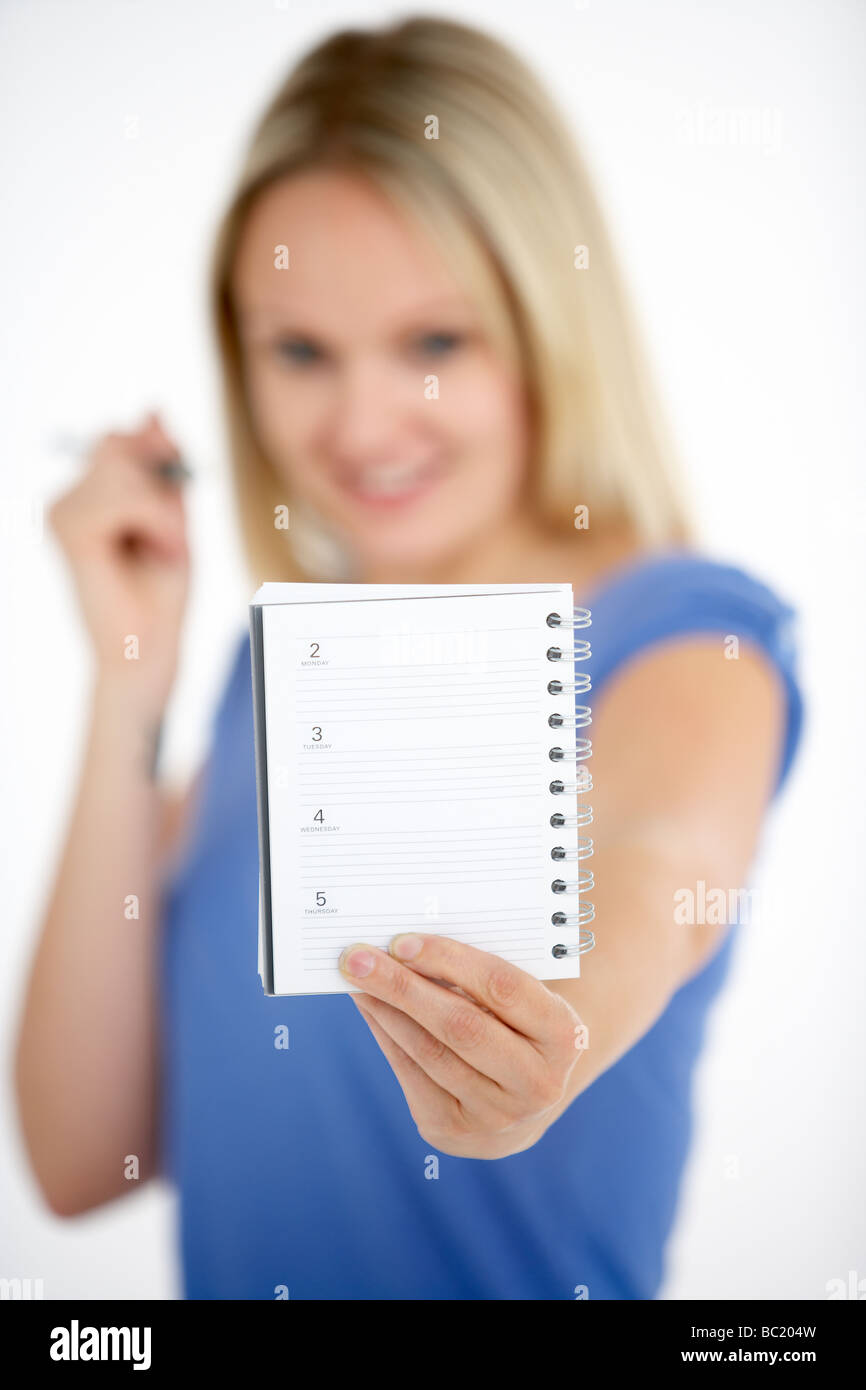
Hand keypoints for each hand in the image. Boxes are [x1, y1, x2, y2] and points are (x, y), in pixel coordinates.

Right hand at [47, 411, 190, 717]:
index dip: (155, 451)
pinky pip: (127, 496)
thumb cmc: (163, 588)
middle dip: (159, 485)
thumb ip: (162, 462)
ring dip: (163, 509)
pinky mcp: (67, 528)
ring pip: (122, 468)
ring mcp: (62, 510)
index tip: (177, 494)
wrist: (150, 644)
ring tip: (164, 547)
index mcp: (91, 492)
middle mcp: (69, 497)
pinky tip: (157, 551)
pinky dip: (158, 521)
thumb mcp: (174, 512)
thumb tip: (152, 408)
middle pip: (117, 443)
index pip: (119, 437)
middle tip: (171, 534)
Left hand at [339, 933, 585, 1158]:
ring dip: (386, 1010)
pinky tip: (371, 1008)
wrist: (526, 1099)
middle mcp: (537, 1082)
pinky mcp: (455, 1131)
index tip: (402, 941)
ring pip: (430, 1051)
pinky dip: (386, 1035)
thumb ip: (482, 974)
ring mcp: (496, 1115)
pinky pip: (412, 1074)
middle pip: (460, 1025)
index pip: (502, 987)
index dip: (449, 961)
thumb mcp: (523, 998)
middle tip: (359, 957)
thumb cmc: (519, 1023)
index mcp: (565, 1035)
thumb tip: (407, 946)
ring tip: (358, 978)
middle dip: (403, 986)